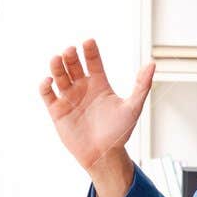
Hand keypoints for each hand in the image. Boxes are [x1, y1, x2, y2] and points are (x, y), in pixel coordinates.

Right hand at [39, 39, 153, 173]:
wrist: (104, 155)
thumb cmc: (120, 132)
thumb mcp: (133, 107)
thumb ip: (141, 85)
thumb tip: (152, 63)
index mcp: (99, 84)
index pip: (93, 62)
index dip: (90, 51)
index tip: (88, 42)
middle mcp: (83, 88)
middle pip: (73, 65)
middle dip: (71, 56)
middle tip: (71, 50)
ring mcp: (69, 98)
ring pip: (59, 76)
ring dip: (56, 66)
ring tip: (57, 58)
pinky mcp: (57, 110)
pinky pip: (47, 94)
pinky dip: (45, 86)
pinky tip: (48, 80)